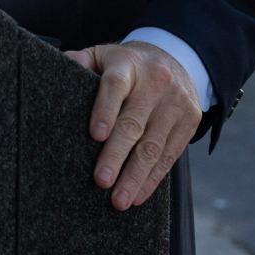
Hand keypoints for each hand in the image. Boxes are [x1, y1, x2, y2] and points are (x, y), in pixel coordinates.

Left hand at [65, 40, 202, 211]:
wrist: (175, 58)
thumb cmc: (127, 65)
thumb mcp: (103, 55)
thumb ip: (82, 63)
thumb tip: (62, 68)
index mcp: (128, 65)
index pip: (115, 86)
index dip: (105, 110)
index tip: (95, 136)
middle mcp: (155, 83)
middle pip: (134, 123)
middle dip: (117, 156)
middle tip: (101, 181)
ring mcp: (176, 103)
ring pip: (154, 145)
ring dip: (136, 176)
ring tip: (119, 199)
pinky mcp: (191, 121)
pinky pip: (170, 154)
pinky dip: (154, 178)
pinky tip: (139, 194)